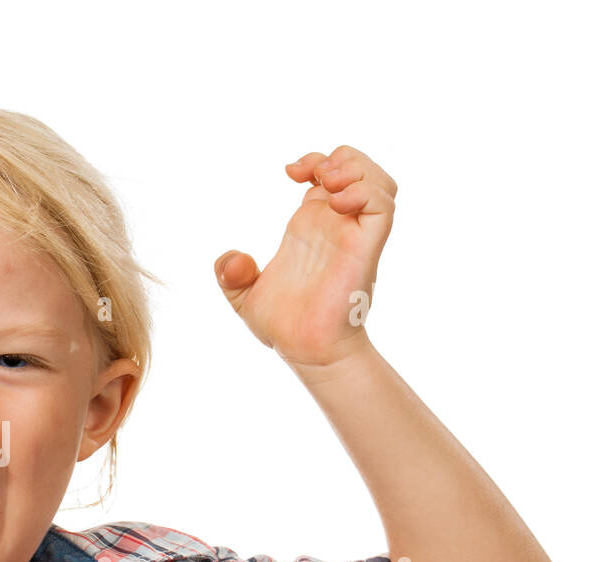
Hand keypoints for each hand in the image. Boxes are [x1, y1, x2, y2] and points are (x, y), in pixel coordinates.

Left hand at [213, 145, 396, 367]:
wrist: (304, 351)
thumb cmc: (283, 326)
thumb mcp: (244, 296)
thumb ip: (231, 273)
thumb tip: (234, 260)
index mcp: (312, 225)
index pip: (329, 173)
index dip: (314, 160)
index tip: (289, 172)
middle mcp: (337, 225)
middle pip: (362, 169)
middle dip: (342, 157)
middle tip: (314, 173)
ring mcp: (354, 236)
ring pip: (381, 183)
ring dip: (358, 169)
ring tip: (328, 183)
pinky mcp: (366, 249)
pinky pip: (382, 207)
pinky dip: (364, 192)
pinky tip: (335, 202)